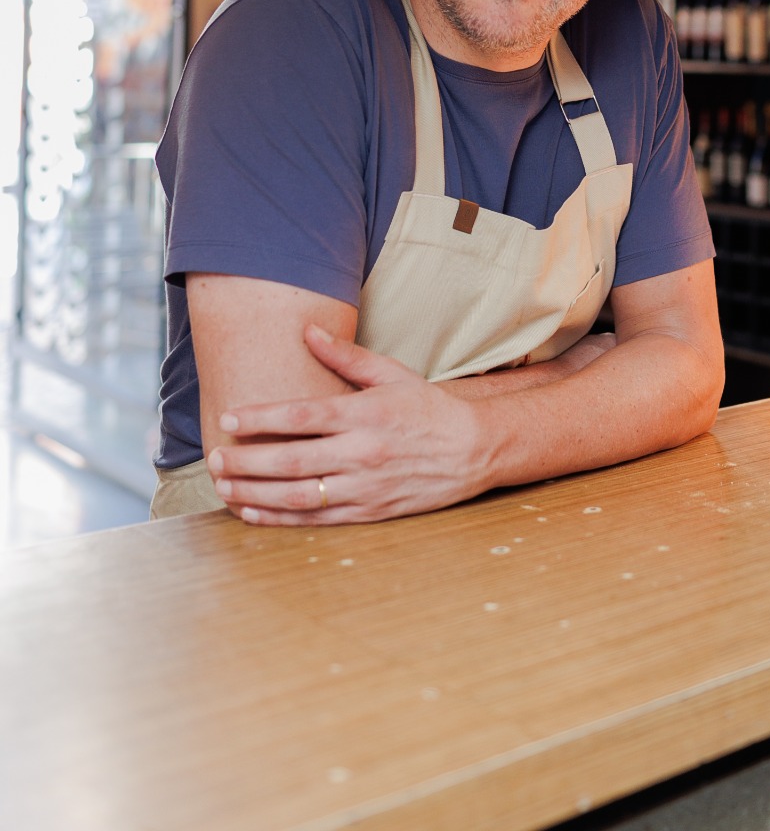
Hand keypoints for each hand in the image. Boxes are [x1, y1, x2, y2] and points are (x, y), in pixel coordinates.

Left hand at [206, 325, 485, 523]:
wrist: (474, 450)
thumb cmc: (428, 408)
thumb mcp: (393, 374)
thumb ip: (347, 357)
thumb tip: (307, 332)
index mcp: (365, 414)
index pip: (301, 417)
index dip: (261, 419)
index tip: (230, 419)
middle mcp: (362, 452)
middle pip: (291, 460)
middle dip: (246, 461)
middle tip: (214, 459)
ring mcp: (365, 487)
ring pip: (298, 496)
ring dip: (255, 494)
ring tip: (224, 487)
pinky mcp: (370, 512)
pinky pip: (316, 520)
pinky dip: (280, 519)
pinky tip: (252, 513)